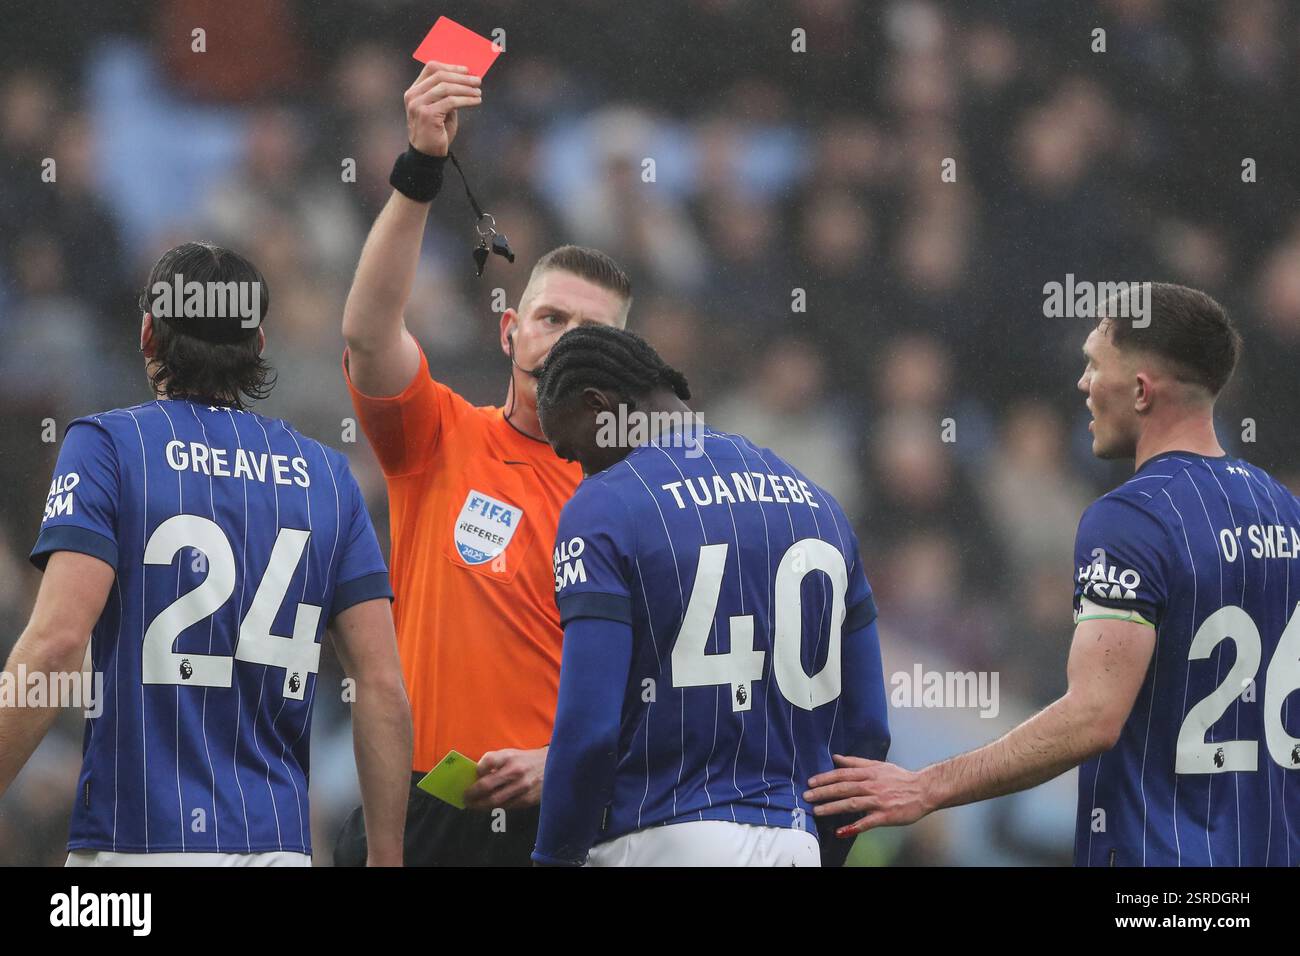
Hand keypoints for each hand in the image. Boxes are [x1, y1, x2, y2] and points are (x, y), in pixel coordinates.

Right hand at [403, 60, 481, 156]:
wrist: (427, 155)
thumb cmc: (436, 132)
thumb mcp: (441, 109)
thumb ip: (448, 95)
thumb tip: (466, 80)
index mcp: (414, 91)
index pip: (431, 68)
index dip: (451, 67)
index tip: (467, 70)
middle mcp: (413, 95)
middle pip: (440, 75)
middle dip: (462, 77)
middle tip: (478, 81)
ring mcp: (418, 104)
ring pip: (446, 87)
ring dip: (466, 88)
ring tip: (478, 92)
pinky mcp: (427, 114)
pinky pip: (451, 102)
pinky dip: (466, 100)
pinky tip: (476, 101)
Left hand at [463, 746, 546, 809]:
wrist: (553, 766)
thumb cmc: (525, 760)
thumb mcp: (511, 754)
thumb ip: (494, 763)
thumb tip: (475, 778)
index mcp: (509, 756)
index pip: (486, 763)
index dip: (476, 771)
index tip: (472, 778)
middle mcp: (515, 771)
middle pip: (486, 786)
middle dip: (472, 795)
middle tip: (465, 799)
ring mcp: (522, 786)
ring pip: (495, 801)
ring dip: (480, 805)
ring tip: (474, 805)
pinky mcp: (527, 799)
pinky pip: (506, 807)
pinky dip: (495, 808)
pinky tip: (490, 806)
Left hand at [804, 754, 932, 836]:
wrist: (924, 790)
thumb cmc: (900, 778)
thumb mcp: (878, 765)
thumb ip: (856, 762)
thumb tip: (836, 757)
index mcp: (869, 773)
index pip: (843, 775)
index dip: (826, 778)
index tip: (811, 782)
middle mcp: (872, 786)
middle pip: (844, 788)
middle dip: (823, 792)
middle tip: (807, 796)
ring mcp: (878, 801)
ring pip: (852, 803)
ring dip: (833, 807)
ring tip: (817, 811)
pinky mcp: (885, 816)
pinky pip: (867, 822)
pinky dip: (853, 827)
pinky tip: (840, 832)